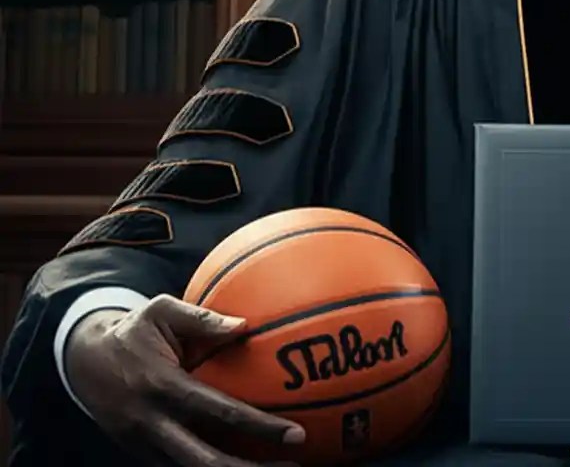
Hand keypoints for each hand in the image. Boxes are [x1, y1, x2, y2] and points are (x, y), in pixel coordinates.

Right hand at [64, 294, 304, 465]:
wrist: (79, 361)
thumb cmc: (133, 331)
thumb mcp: (160, 312)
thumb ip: (201, 318)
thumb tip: (245, 324)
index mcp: (163, 386)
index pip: (220, 414)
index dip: (259, 427)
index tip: (296, 435)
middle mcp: (152, 422)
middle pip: (206, 461)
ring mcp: (144, 443)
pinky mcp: (140, 453)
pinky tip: (244, 466)